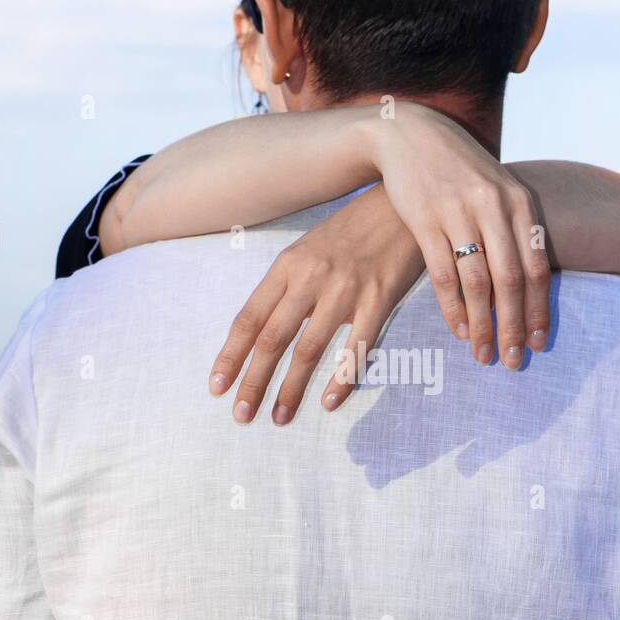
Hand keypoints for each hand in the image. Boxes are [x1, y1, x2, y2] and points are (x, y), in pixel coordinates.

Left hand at [209, 104, 551, 423]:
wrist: (403, 201)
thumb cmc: (355, 230)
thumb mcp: (312, 249)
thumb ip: (288, 286)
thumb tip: (263, 328)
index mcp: (288, 265)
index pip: (249, 318)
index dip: (231, 355)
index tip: (216, 386)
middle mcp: (310, 277)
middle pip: (272, 339)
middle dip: (253, 381)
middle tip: (240, 415)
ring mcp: (345, 288)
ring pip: (308, 347)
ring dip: (291, 388)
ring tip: (279, 417)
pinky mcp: (380, 296)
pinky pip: (357, 346)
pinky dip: (341, 377)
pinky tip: (329, 401)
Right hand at [371, 101, 550, 364]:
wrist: (410, 133)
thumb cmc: (459, 169)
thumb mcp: (496, 189)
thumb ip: (514, 229)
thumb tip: (530, 283)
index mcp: (518, 202)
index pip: (536, 267)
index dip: (538, 310)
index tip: (538, 343)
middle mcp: (493, 207)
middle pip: (510, 281)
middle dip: (513, 326)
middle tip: (513, 361)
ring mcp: (458, 213)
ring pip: (477, 283)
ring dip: (482, 324)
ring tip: (484, 354)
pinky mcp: (425, 220)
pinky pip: (443, 274)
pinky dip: (452, 307)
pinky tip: (459, 329)